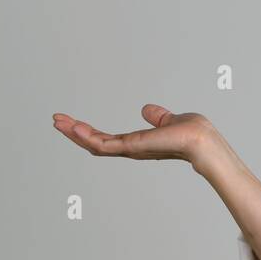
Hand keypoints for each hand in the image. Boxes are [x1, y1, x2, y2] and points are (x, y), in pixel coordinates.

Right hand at [52, 104, 216, 166]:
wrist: (204, 142)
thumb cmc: (195, 133)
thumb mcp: (170, 121)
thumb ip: (157, 118)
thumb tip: (147, 110)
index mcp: (139, 143)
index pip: (107, 139)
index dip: (89, 131)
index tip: (71, 121)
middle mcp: (132, 149)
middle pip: (96, 143)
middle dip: (75, 132)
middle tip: (56, 120)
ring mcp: (131, 150)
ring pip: (96, 144)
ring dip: (75, 133)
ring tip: (58, 122)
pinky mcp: (133, 147)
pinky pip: (105, 144)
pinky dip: (88, 137)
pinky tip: (75, 128)